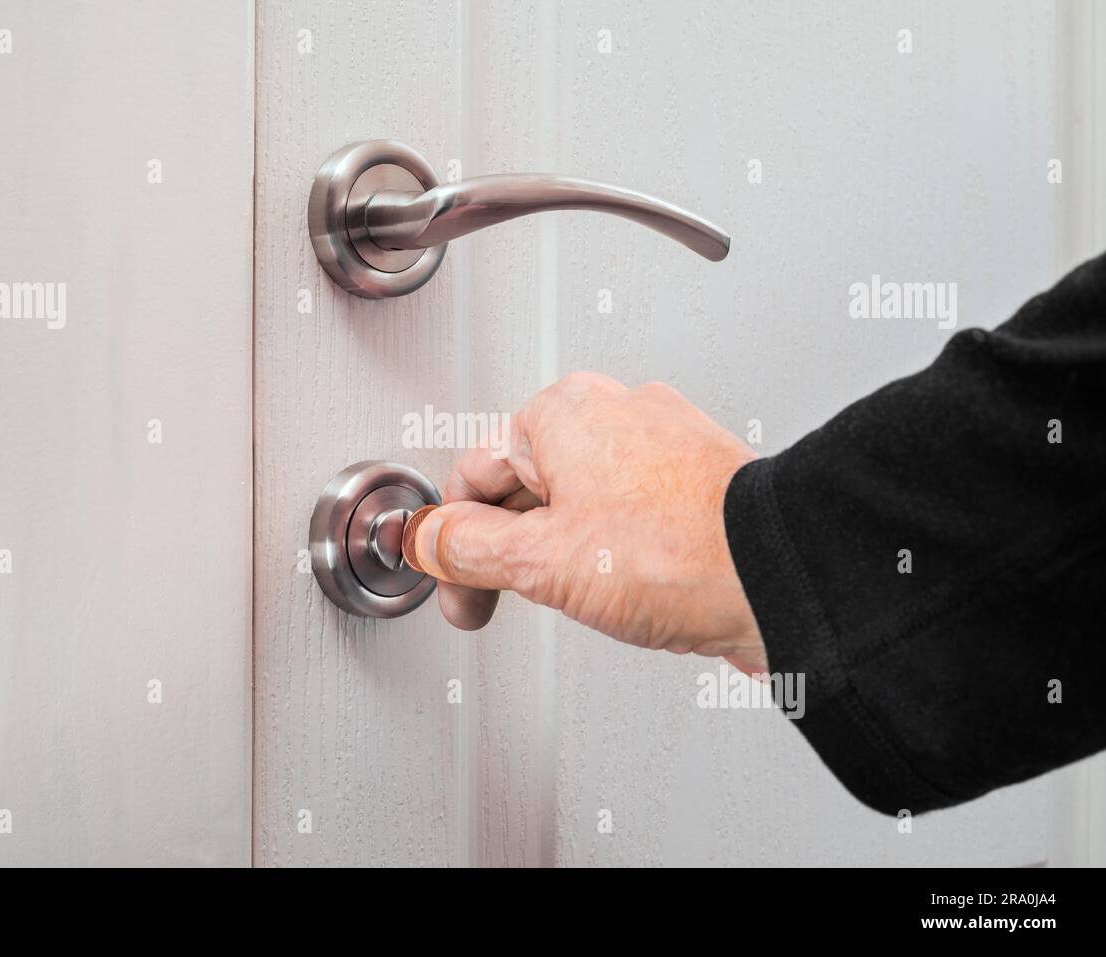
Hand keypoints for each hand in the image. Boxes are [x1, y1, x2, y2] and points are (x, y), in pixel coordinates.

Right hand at [412, 371, 767, 674]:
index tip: (455, 586)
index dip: (452, 542)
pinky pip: (627, 510)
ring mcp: (662, 442)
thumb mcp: (542, 561)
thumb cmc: (682, 554)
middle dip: (507, 548)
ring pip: (578, 499)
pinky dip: (609, 547)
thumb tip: (429, 539)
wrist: (785, 575)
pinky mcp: (697, 479)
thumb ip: (468, 547)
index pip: (475, 474)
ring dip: (558, 550)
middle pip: (525, 483)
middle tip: (500, 599)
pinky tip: (621, 584)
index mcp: (563, 412)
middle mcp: (614, 412)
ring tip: (572, 595)